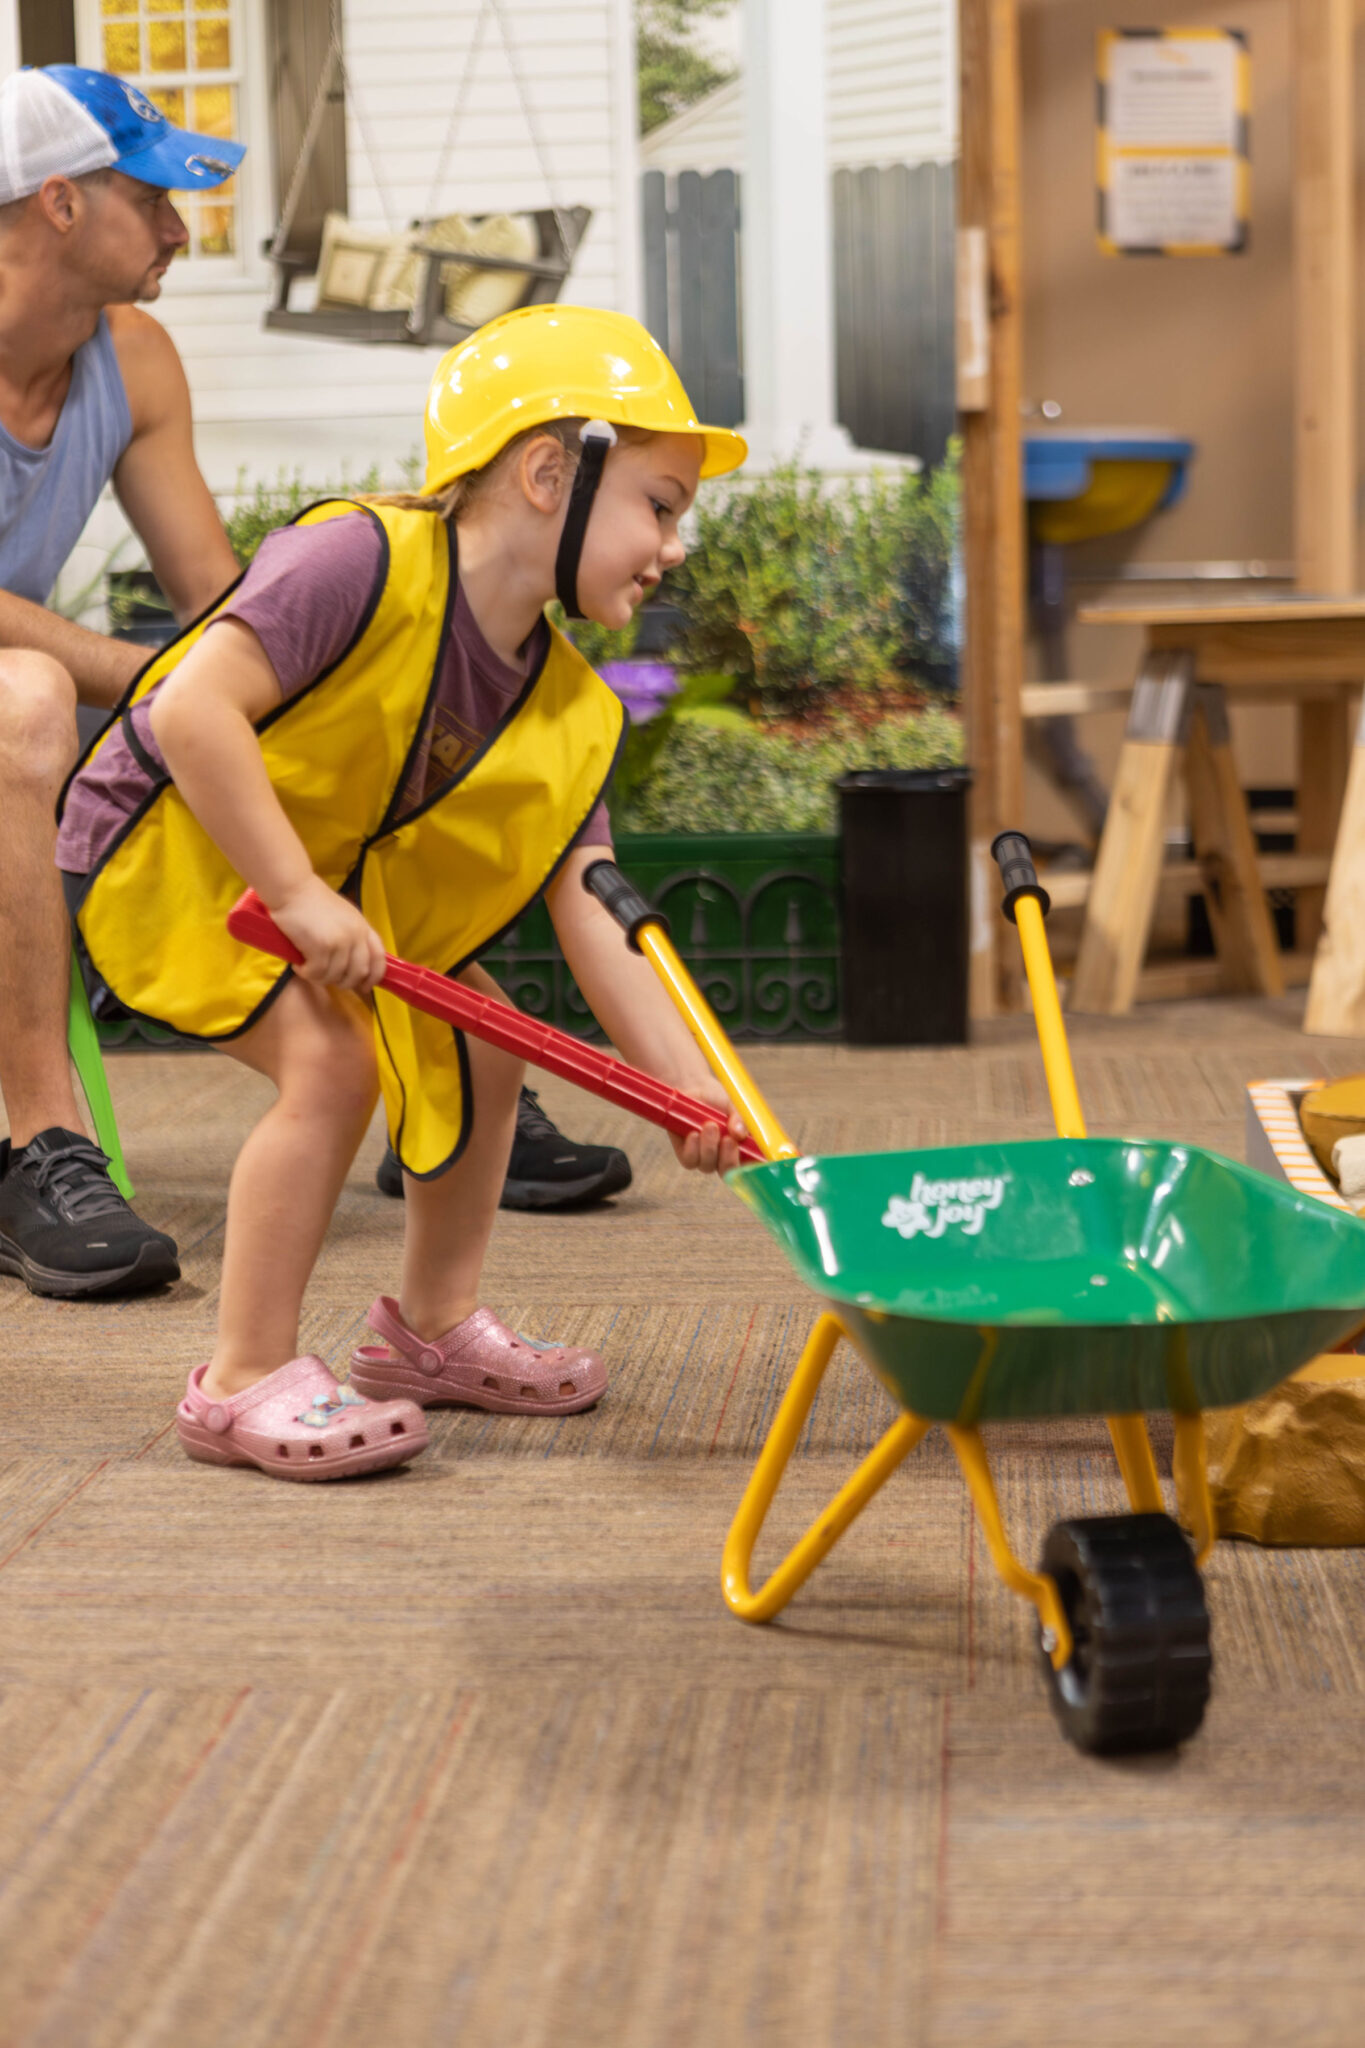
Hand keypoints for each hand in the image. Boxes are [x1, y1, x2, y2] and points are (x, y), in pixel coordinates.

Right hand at [269, 874, 386, 990]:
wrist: (292, 888)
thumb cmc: (311, 901)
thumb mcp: (342, 916)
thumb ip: (351, 936)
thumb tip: (352, 965)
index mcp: (363, 927)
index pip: (379, 958)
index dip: (374, 977)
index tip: (364, 987)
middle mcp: (356, 935)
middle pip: (358, 973)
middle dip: (343, 982)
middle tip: (326, 978)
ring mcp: (340, 942)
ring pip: (335, 976)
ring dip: (319, 978)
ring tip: (307, 969)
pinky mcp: (322, 947)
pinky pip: (317, 973)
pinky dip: (306, 973)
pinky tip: (298, 966)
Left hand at [669, 1079, 748, 1175]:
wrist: (691, 1091)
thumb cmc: (717, 1098)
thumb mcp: (733, 1104)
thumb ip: (739, 1118)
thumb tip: (739, 1134)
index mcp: (743, 1148)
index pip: (752, 1166)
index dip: (754, 1167)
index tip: (753, 1155)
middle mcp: (725, 1157)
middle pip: (729, 1172)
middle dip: (729, 1159)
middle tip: (729, 1140)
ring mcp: (705, 1158)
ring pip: (708, 1166)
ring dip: (710, 1147)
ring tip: (709, 1125)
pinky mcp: (687, 1155)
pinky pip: (690, 1161)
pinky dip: (693, 1149)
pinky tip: (694, 1134)